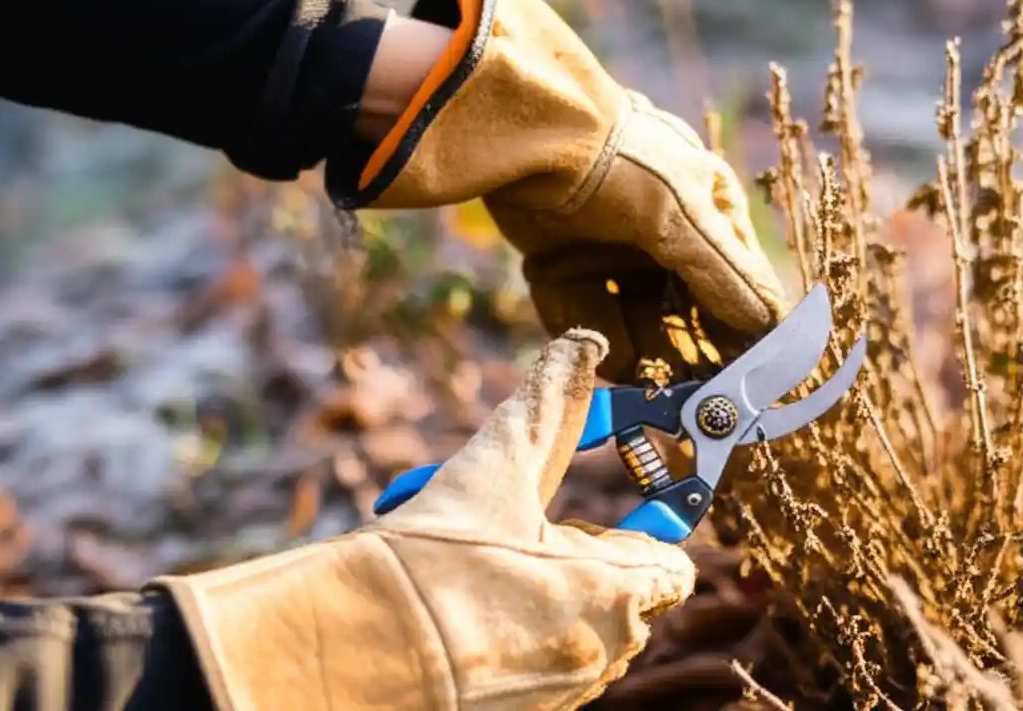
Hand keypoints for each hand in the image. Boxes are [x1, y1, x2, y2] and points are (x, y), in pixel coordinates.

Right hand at [151, 330, 695, 710]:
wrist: (346, 653)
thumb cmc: (428, 565)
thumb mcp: (491, 469)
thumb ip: (545, 405)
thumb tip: (580, 347)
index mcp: (615, 593)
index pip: (676, 564)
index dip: (649, 526)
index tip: (626, 503)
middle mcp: (602, 654)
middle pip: (627, 595)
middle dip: (587, 558)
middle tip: (529, 531)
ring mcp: (564, 694)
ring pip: (584, 630)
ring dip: (554, 595)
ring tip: (488, 567)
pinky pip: (545, 665)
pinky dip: (521, 634)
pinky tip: (469, 610)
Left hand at [330, 0, 786, 380]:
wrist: (527, 132)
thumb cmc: (622, 163)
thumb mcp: (682, 217)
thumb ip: (726, 277)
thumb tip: (772, 329)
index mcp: (706, 214)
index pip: (733, 290)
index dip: (735, 339)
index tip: (733, 386)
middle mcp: (660, 236)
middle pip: (678, 314)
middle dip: (677, 354)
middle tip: (679, 397)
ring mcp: (607, 249)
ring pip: (628, 321)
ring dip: (632, 351)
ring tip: (636, 378)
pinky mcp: (559, 262)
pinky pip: (579, 313)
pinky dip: (585, 332)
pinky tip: (594, 352)